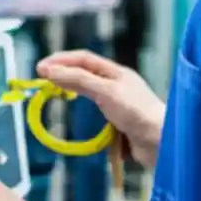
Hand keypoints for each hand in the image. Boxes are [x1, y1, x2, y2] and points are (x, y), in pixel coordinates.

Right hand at [37, 50, 165, 167]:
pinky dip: (83, 118)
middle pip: (85, 75)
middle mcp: (117, 86)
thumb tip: (49, 70)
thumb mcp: (105, 91)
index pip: (84, 59)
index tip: (40, 67)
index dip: (61, 60)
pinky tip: (76, 122)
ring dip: (73, 93)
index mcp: (116, 73)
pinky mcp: (118, 125)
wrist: (160, 142)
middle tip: (42, 80)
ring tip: (54, 96)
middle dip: (64, 75)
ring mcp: (118, 105)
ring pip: (90, 95)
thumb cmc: (136, 111)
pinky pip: (96, 117)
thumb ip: (78, 80)